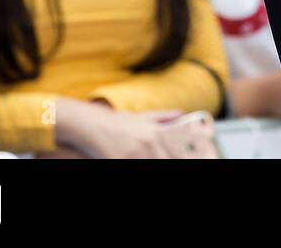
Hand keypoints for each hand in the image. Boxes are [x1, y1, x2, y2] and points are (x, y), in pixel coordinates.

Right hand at [53, 97, 183, 157]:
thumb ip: (162, 117)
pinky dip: (135, 164)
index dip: (183, 157)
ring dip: (152, 161)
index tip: (190, 159)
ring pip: (153, 162)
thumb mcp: (141, 117)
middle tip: (162, 158)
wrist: (91, 125)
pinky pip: (134, 166)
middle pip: (166, 159)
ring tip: (144, 157)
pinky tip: (131, 159)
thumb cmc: (116, 122)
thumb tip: (181, 114)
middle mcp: (149, 143)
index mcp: (156, 133)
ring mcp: (135, 153)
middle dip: (167, 160)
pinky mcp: (121, 161)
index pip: (177, 152)